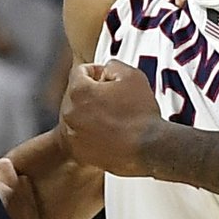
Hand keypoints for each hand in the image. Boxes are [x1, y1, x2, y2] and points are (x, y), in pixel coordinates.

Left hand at [59, 60, 162, 175]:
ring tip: (112, 117)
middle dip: (92, 93)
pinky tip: (108, 132)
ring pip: (77, 116)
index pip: (80, 72)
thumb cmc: (141, 113)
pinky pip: (80, 135)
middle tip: (113, 98)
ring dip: (90, 113)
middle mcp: (69, 113)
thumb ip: (112, 66)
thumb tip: (105, 71)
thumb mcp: (131, 75)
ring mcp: (72, 135)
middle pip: (76, 94)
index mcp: (79, 91)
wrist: (149, 148)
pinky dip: (90, 132)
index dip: (97, 71)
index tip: (107, 78)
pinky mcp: (79, 152)